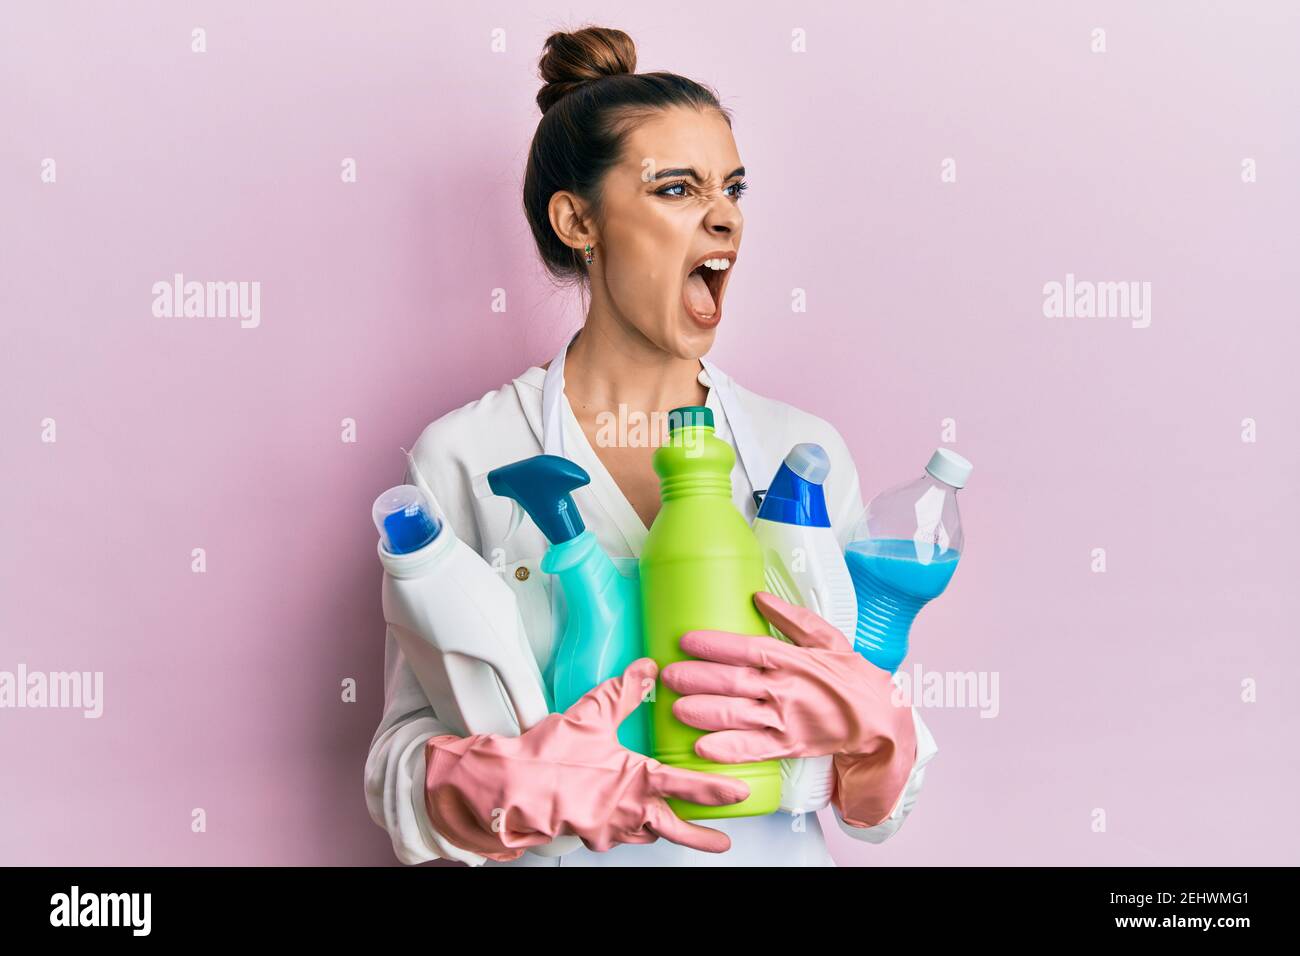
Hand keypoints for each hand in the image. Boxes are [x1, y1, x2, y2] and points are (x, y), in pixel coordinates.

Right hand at [424, 658, 750, 861]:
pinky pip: (615, 833)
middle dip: (702, 837)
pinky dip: (624, 826)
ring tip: (667, 823)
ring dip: (659, 829)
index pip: (688, 787)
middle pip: (675, 829)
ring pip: (645, 832)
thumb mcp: (591, 715)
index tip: (739, 792)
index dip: (717, 790)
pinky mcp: (589, 836)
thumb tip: (647, 669)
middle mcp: (629, 811)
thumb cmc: (550, 759)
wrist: (512, 791)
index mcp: (637, 781)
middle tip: (722, 842)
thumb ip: (624, 691)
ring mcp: (609, 829)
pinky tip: (620, 815)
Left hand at [661, 591, 914, 763]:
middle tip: (669, 675)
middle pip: (733, 682)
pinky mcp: (789, 746)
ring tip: (675, 707)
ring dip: (703, 712)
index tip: (686, 641)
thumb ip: (792, 618)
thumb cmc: (850, 675)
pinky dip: (728, 750)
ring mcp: (786, 720)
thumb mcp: (828, 639)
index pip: (747, 649)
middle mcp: (786, 689)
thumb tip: (757, 596)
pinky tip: (702, 748)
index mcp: (793, 659)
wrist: (879, 719)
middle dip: (696, 679)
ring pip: (737, 716)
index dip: (714, 645)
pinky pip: (754, 749)